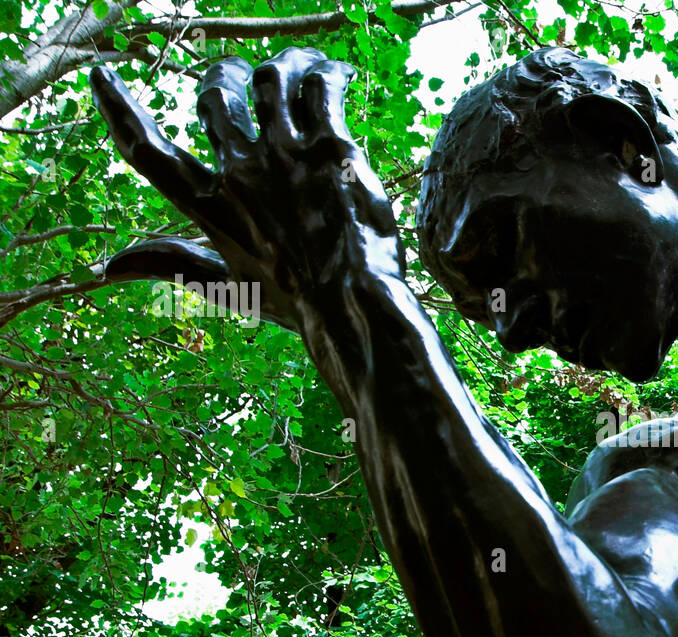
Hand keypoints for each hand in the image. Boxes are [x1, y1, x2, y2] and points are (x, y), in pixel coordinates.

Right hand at [91, 47, 402, 332]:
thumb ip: (171, 263)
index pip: (148, 150)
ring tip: (300, 65)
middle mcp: (239, 174)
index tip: (102, 74)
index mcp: (211, 208)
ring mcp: (285, 155)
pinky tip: (336, 73)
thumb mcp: (227, 288)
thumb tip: (106, 267)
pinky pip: (320, 86)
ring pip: (269, 78)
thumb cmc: (297, 306)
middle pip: (215, 95)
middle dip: (224, 75)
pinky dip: (326, 71)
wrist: (354, 309)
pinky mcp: (331, 147)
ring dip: (283, 64)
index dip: (119, 108)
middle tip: (242, 73)